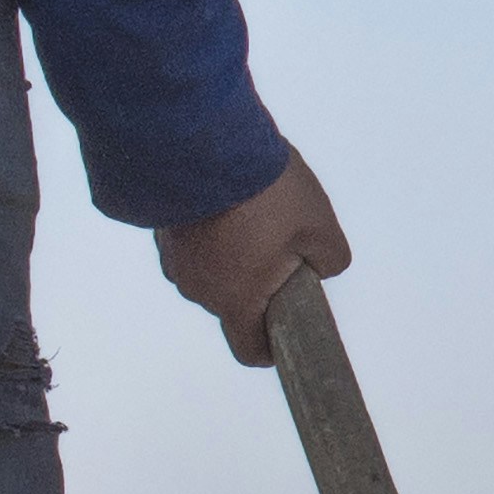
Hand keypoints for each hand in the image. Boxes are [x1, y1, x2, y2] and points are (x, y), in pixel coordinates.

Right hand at [154, 152, 351, 367]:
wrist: (204, 143)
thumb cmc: (263, 192)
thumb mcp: (319, 227)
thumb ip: (329, 260)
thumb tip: (324, 269)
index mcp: (237, 301)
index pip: (250, 350)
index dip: (270, 349)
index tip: (286, 331)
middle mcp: (200, 290)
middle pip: (234, 304)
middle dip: (259, 285)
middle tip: (283, 246)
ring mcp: (176, 260)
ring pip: (213, 271)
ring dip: (234, 256)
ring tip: (255, 215)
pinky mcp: (164, 232)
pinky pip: (194, 245)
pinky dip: (212, 234)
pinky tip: (229, 202)